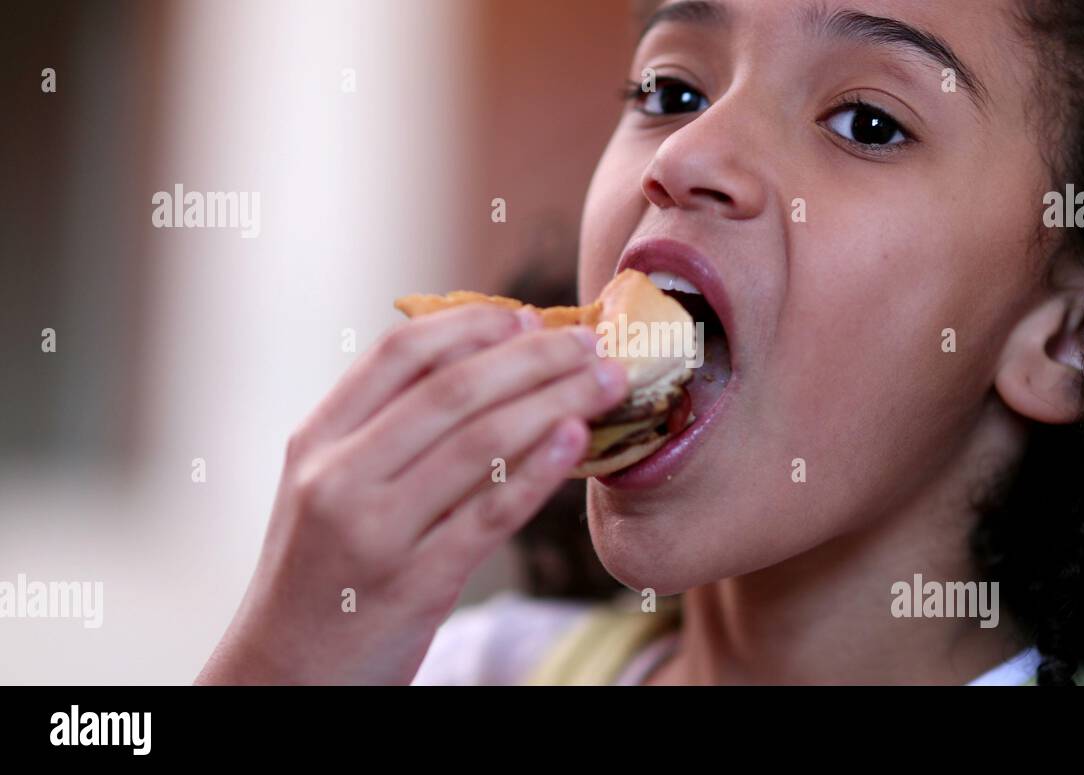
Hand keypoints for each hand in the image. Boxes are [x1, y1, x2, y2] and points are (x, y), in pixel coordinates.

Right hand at [196, 304, 625, 683]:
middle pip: (453, 390)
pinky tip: (577, 440)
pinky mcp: (414, 583)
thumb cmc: (322, 573)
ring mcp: (375, 531)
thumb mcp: (326, 488)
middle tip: (591, 342)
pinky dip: (540, 469)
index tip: (528, 317)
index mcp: (317, 440)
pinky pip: (490, 513)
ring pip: (481, 443)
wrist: (285, 673)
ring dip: (555, 402)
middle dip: (534, 357)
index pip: (400, 353)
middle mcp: (339, 476)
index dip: (472, 325)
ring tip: (604, 382)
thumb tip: (482, 366)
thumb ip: (384, 431)